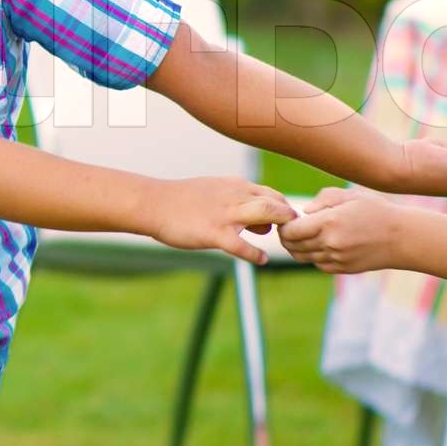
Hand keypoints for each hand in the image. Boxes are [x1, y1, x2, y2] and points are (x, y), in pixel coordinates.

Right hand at [146, 179, 296, 264]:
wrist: (154, 203)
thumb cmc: (183, 201)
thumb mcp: (216, 192)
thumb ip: (240, 204)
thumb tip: (262, 223)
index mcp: (237, 186)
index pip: (273, 195)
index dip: (284, 211)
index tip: (285, 229)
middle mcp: (236, 196)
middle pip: (277, 201)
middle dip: (289, 219)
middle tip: (292, 238)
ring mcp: (226, 214)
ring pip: (266, 213)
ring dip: (280, 228)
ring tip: (283, 244)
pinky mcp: (214, 232)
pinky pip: (242, 245)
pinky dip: (256, 254)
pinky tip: (261, 259)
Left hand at [277, 188, 397, 272]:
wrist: (402, 238)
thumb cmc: (376, 210)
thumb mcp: (350, 195)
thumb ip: (322, 199)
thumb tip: (303, 212)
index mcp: (329, 222)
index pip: (290, 231)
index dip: (284, 225)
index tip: (287, 218)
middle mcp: (330, 243)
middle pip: (293, 246)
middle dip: (286, 237)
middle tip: (288, 228)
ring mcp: (336, 259)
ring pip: (303, 257)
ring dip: (297, 247)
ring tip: (301, 235)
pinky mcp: (342, 269)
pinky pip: (317, 264)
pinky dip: (312, 256)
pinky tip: (318, 244)